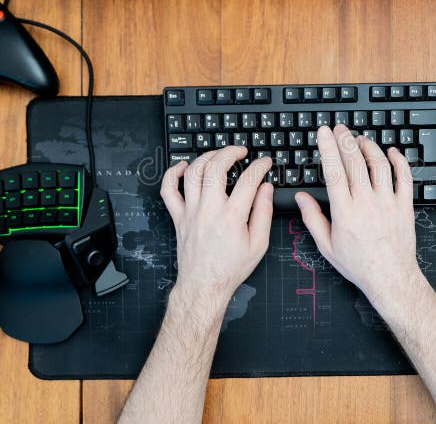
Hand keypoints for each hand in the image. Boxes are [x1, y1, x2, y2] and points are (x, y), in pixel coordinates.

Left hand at [160, 146, 273, 306]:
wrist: (204, 285)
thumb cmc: (230, 268)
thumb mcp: (259, 244)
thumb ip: (264, 213)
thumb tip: (266, 189)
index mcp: (232, 217)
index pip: (248, 180)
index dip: (259, 166)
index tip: (264, 162)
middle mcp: (209, 210)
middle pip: (216, 168)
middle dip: (230, 152)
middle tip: (241, 151)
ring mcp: (190, 212)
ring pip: (193, 173)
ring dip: (206, 157)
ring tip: (218, 155)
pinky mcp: (178, 217)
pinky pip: (168, 190)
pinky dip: (173, 173)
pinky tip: (184, 166)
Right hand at [295, 124, 420, 299]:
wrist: (391, 278)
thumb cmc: (359, 265)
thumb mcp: (327, 246)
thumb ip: (312, 219)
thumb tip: (302, 197)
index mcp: (345, 213)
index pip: (334, 172)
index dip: (328, 148)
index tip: (324, 132)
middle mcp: (367, 204)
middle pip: (356, 163)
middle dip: (346, 140)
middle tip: (340, 128)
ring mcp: (388, 203)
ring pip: (380, 165)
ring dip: (369, 147)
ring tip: (360, 139)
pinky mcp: (405, 206)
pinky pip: (405, 177)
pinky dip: (399, 161)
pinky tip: (391, 152)